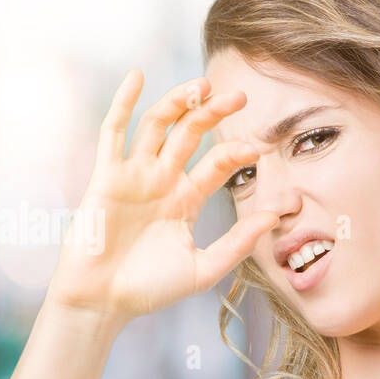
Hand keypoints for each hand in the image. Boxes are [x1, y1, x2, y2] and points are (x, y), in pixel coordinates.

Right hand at [46, 69, 279, 324]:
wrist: (103, 301)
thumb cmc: (150, 289)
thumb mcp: (205, 267)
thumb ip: (239, 242)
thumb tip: (277, 216)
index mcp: (185, 201)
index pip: (217, 165)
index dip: (237, 152)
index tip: (261, 148)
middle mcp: (161, 182)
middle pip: (190, 135)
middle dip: (214, 113)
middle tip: (240, 95)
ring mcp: (134, 176)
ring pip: (157, 126)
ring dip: (178, 102)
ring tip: (203, 83)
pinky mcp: (106, 177)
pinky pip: (113, 132)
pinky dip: (123, 103)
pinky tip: (137, 77)